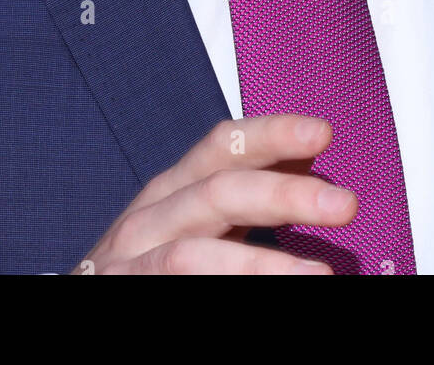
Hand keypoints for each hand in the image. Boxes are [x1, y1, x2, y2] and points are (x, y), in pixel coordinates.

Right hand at [67, 114, 354, 274]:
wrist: (88, 302)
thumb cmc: (152, 266)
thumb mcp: (203, 221)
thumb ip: (251, 194)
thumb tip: (309, 161)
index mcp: (174, 189)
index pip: (222, 145)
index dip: (271, 134)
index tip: (323, 132)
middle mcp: (149, 218)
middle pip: (218, 191)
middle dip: (284, 195)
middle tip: (346, 204)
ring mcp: (130, 263)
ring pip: (193, 255)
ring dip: (261, 266)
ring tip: (319, 276)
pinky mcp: (123, 294)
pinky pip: (177, 288)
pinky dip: (226, 290)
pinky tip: (266, 293)